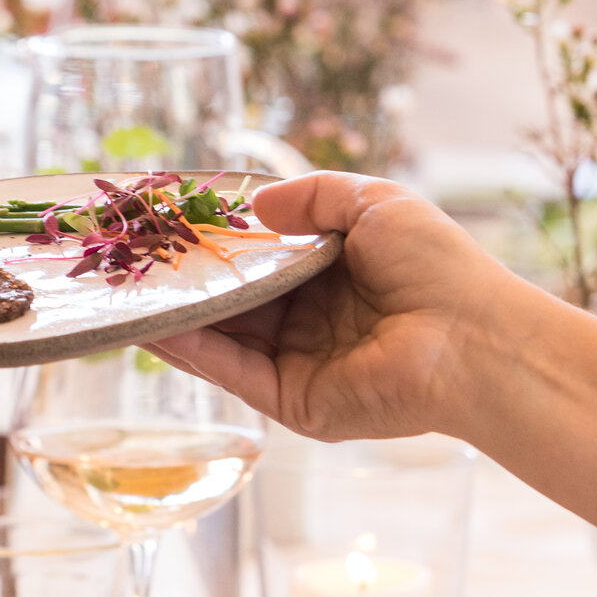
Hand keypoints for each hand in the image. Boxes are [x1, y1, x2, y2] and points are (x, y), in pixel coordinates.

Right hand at [147, 174, 506, 442]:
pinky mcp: (295, 401)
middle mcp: (312, 323)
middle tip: (132, 254)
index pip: (262, 259)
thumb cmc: (438, 267)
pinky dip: (189, 348)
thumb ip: (314, 195)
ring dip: (175, 312)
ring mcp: (300, 364)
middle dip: (186, 278)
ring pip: (223, 335)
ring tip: (122, 287)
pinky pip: (232, 371)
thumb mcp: (374, 203)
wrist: (474, 339)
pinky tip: (152, 324)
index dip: (219, 240)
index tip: (173, 218)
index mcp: (333, 277)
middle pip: (234, 299)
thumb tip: (254, 204)